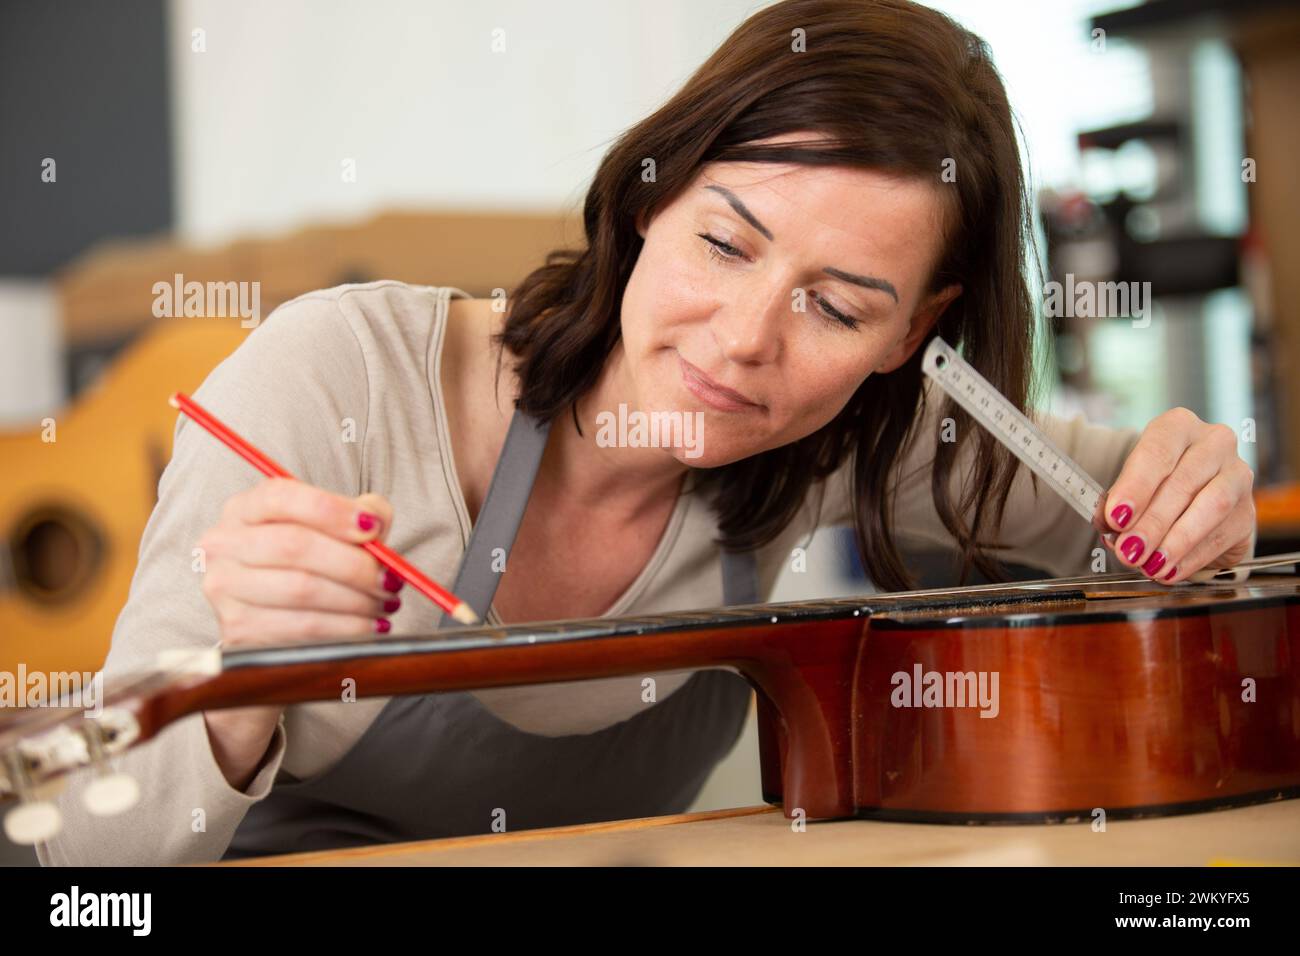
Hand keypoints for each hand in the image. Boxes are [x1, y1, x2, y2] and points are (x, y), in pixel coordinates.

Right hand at [196, 477, 401, 646]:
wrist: (279, 605)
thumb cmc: (315, 555)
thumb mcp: (337, 522)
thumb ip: (364, 512)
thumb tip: (374, 525)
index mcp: (246, 507)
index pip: (282, 497)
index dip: (332, 510)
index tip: (373, 529)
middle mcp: (223, 543)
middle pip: (293, 546)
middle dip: (353, 565)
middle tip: (391, 579)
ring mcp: (224, 588)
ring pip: (301, 590)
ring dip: (356, 601)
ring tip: (385, 604)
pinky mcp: (236, 630)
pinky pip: (301, 629)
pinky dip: (345, 629)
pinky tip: (368, 626)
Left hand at [1091, 408, 1254, 584]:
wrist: (1191, 495)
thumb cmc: (1154, 483)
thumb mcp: (1130, 484)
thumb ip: (1117, 502)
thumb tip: (1110, 527)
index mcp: (1177, 427)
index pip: (1157, 452)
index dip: (1136, 486)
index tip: (1116, 516)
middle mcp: (1213, 444)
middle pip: (1183, 483)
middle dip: (1152, 522)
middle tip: (1129, 550)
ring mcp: (1237, 475)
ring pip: (1211, 506)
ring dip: (1176, 541)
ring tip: (1150, 564)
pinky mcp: (1247, 511)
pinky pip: (1222, 535)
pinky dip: (1192, 557)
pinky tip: (1170, 571)